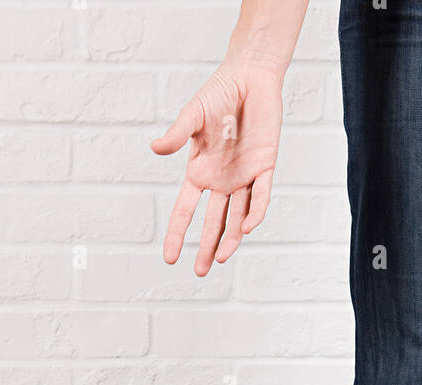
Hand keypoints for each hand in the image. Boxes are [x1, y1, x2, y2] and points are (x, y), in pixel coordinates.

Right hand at [152, 61, 282, 274]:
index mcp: (200, 172)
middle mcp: (221, 180)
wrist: (250, 76)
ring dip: (229, 239)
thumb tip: (156, 149)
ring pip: (237, 217)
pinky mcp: (265, 167)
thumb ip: (177, 134)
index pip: (185, 210)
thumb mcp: (193, 115)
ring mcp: (244, 177)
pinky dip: (255, 213)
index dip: (176, 233)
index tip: (169, 257)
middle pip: (212, 222)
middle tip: (199, 272)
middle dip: (205, 247)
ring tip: (219, 259)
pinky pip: (261, 196)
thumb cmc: (219, 93)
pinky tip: (246, 229)